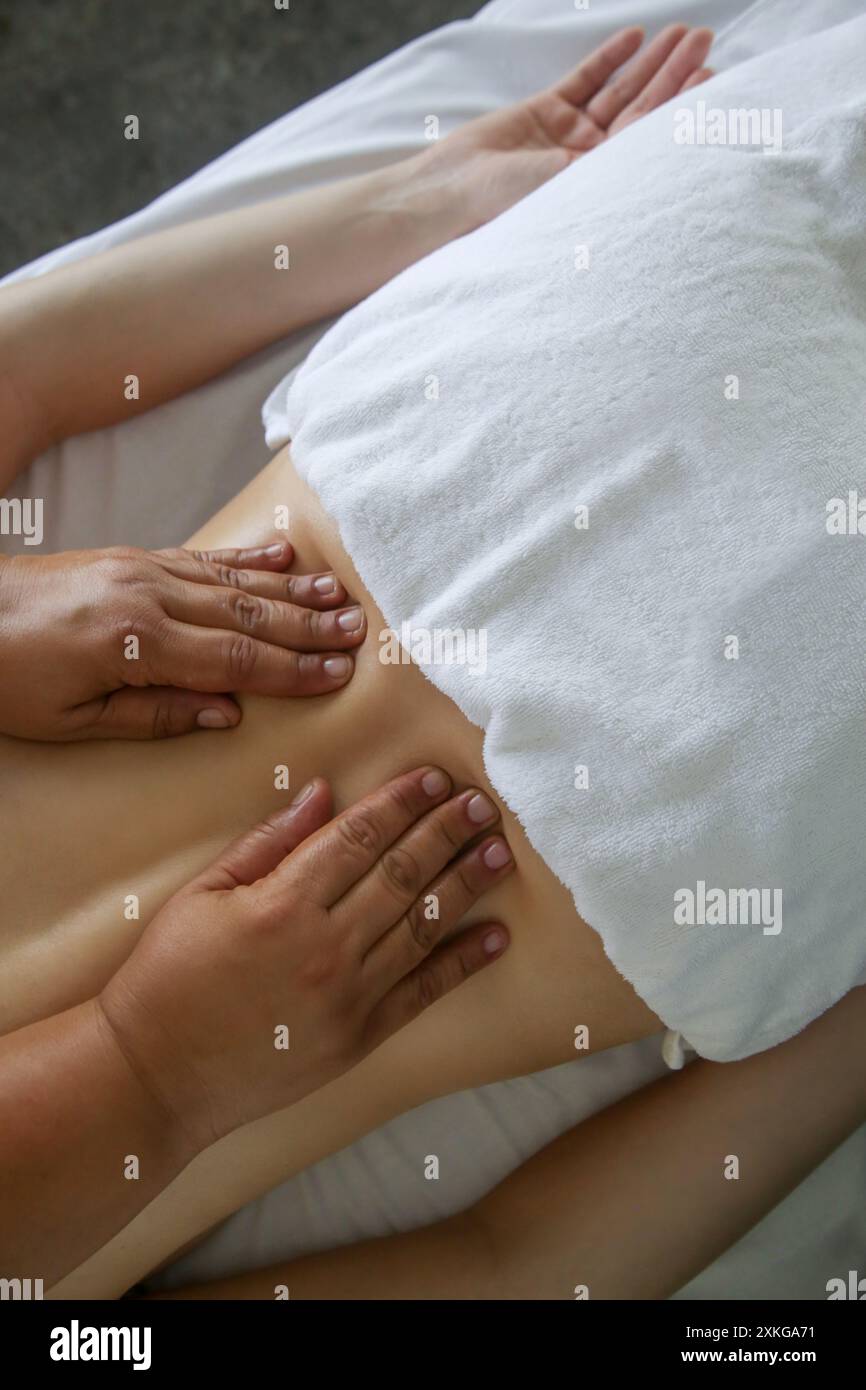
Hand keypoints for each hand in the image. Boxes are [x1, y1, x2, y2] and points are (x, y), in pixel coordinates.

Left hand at [0, 539, 365, 740]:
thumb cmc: (6, 677)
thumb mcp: (72, 720)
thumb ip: (154, 714)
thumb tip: (226, 714)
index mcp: (135, 642)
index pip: (234, 658)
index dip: (292, 669)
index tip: (338, 674)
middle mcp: (148, 595)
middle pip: (247, 614)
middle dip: (308, 625)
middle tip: (360, 632)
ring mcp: (142, 569)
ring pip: (234, 580)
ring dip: (291, 588)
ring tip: (340, 594)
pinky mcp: (134, 557)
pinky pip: (203, 556)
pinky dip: (248, 558)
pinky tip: (283, 555)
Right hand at [97, 766, 513, 1149]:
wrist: (156, 1074)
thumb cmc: (168, 976)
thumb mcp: (204, 894)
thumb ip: (268, 842)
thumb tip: (323, 793)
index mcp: (282, 901)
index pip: (359, 836)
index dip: (402, 803)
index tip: (435, 779)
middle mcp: (325, 944)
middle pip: (402, 872)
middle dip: (447, 832)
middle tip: (484, 803)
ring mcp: (348, 994)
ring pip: (423, 925)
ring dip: (467, 884)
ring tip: (501, 852)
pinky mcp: (359, 1037)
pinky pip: (423, 993)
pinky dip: (463, 963)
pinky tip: (496, 937)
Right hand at [413, 24, 712, 234]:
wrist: (452, 192)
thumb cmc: (504, 201)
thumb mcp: (562, 183)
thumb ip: (602, 163)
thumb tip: (653, 149)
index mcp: (602, 183)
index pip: (652, 138)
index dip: (681, 106)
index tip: (710, 77)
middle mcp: (591, 160)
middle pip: (643, 108)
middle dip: (674, 73)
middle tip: (705, 41)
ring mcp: (570, 134)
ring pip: (620, 91)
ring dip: (650, 62)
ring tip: (682, 34)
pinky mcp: (545, 113)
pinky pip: (584, 81)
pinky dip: (608, 59)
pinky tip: (634, 37)